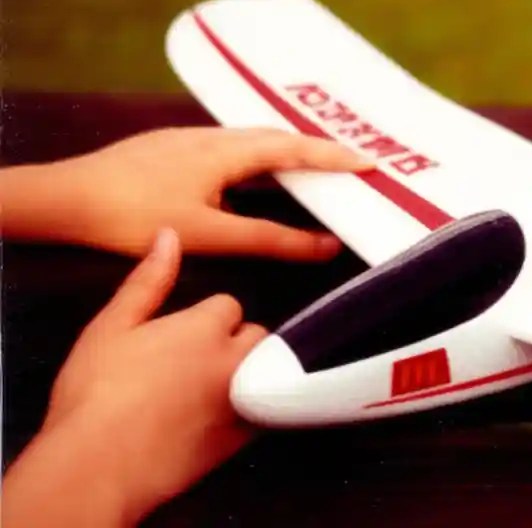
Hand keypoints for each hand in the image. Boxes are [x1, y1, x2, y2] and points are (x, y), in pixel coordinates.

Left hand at [0, 126, 371, 260]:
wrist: (65, 198)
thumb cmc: (133, 215)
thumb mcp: (210, 234)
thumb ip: (270, 240)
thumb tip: (324, 246)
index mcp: (227, 152)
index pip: (296, 149)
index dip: (336, 157)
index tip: (372, 163)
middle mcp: (212, 137)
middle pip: (277, 137)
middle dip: (318, 149)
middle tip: (350, 163)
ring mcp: (187, 139)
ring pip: (250, 140)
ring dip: (286, 151)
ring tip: (310, 167)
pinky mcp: (168, 148)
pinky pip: (229, 146)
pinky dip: (257, 157)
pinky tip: (248, 177)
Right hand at [2, 229, 267, 526]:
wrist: (99, 464)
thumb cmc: (96, 395)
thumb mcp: (111, 327)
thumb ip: (147, 281)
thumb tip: (169, 237)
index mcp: (204, 327)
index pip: (228, 305)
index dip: (207, 319)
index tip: (185, 335)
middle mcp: (234, 358)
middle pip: (257, 335)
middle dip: (235, 342)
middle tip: (196, 362)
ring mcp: (244, 398)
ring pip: (267, 371)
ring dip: (250, 372)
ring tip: (210, 389)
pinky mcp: (246, 437)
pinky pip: (266, 412)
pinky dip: (251, 409)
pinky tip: (219, 418)